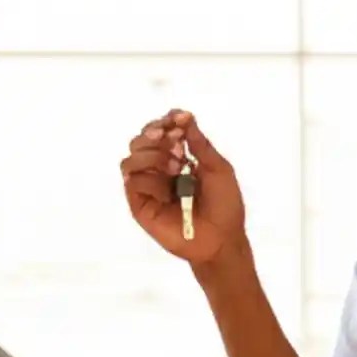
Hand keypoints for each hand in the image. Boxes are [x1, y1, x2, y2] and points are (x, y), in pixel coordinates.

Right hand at [121, 109, 245, 263]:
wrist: (222, 239)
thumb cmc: (225, 205)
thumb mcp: (219, 168)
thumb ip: (200, 144)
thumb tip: (186, 117)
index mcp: (177, 158)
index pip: (160, 132)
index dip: (165, 121)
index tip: (179, 118)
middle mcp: (159, 170)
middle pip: (140, 141)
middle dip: (155, 134)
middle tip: (175, 141)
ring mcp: (149, 187)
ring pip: (131, 158)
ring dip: (152, 154)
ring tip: (176, 165)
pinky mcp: (140, 205)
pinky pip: (132, 181)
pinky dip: (149, 178)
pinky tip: (167, 185)